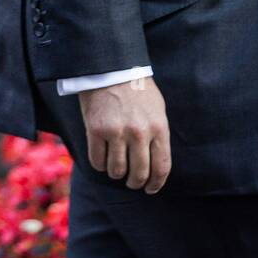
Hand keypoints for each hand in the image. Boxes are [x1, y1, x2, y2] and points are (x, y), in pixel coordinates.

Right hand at [77, 77, 170, 192]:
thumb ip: (158, 134)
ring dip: (116, 173)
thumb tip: (156, 164)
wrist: (111, 67)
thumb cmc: (137, 88)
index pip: (162, 167)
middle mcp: (139, 133)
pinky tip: (102, 158)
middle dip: (135, 182)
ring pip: (117, 171)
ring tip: (115, 168)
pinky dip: (99, 165)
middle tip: (132, 181)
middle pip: (139, 174)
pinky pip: (97, 161)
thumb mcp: (157, 109)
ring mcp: (117, 132)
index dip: (156, 184)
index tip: (150, 189)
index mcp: (158, 127)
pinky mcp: (96, 130)